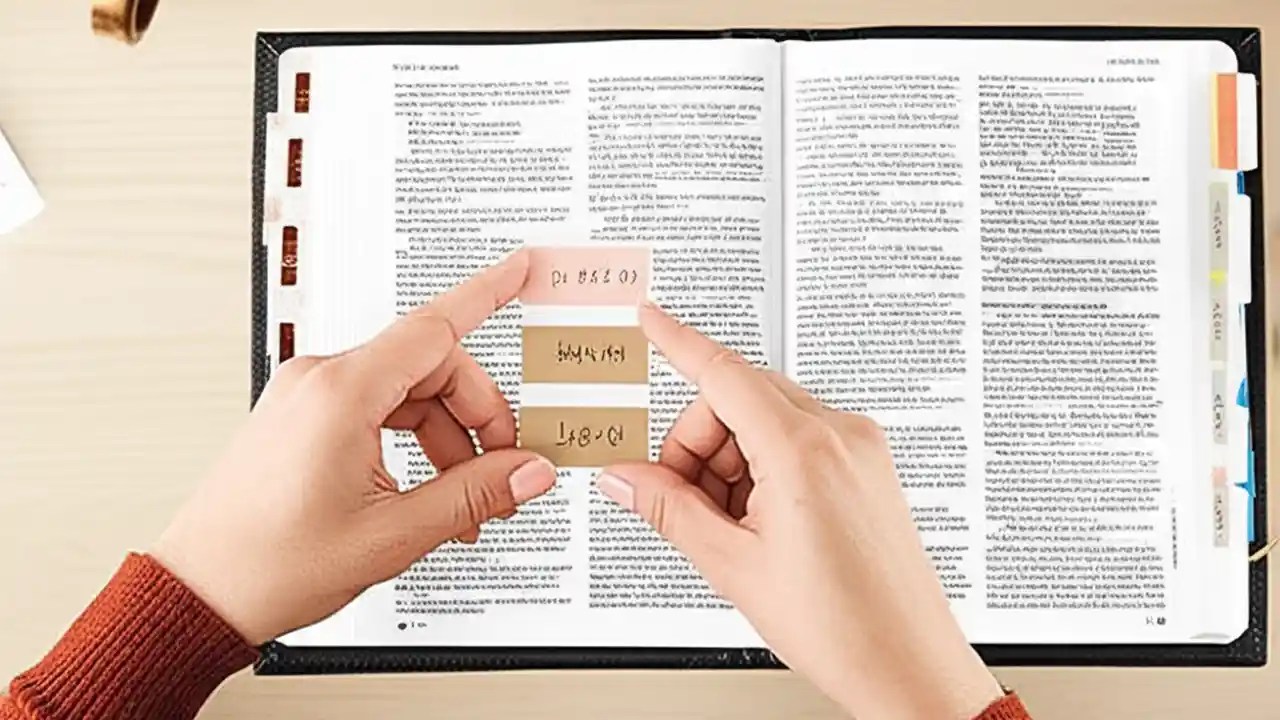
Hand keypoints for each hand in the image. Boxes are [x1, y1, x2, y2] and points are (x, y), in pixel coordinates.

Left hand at [152, 251, 556, 644]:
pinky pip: (376, 410)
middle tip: (501, 473)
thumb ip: (473, 495)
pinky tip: (424, 491)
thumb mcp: (394, 533)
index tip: (519, 269)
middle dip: (477, 417)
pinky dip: (411, 443)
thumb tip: (527, 472)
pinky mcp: (301, 417)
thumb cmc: (270, 564)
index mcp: (341, 394)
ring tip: (462, 502)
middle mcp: (320, 381)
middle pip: (431, 367)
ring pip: (407, 393)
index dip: (488, 295)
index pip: (435, 326)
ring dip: (446, 439)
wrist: (202, 593)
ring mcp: (307, 397)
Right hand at [595, 303, 1002, 719]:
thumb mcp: (734, 566)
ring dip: (730, 458)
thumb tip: (625, 478)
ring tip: (729, 527)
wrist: (909, 667)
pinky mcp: (867, 468)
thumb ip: (669, 510)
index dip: (678, 343)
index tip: (651, 320)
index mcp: (804, 451)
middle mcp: (840, 436)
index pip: (724, 374)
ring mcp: (859, 450)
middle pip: (740, 397)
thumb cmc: (843, 628)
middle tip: (680, 498)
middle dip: (698, 441)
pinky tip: (758, 522)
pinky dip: (763, 468)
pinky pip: (798, 440)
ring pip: (767, 418)